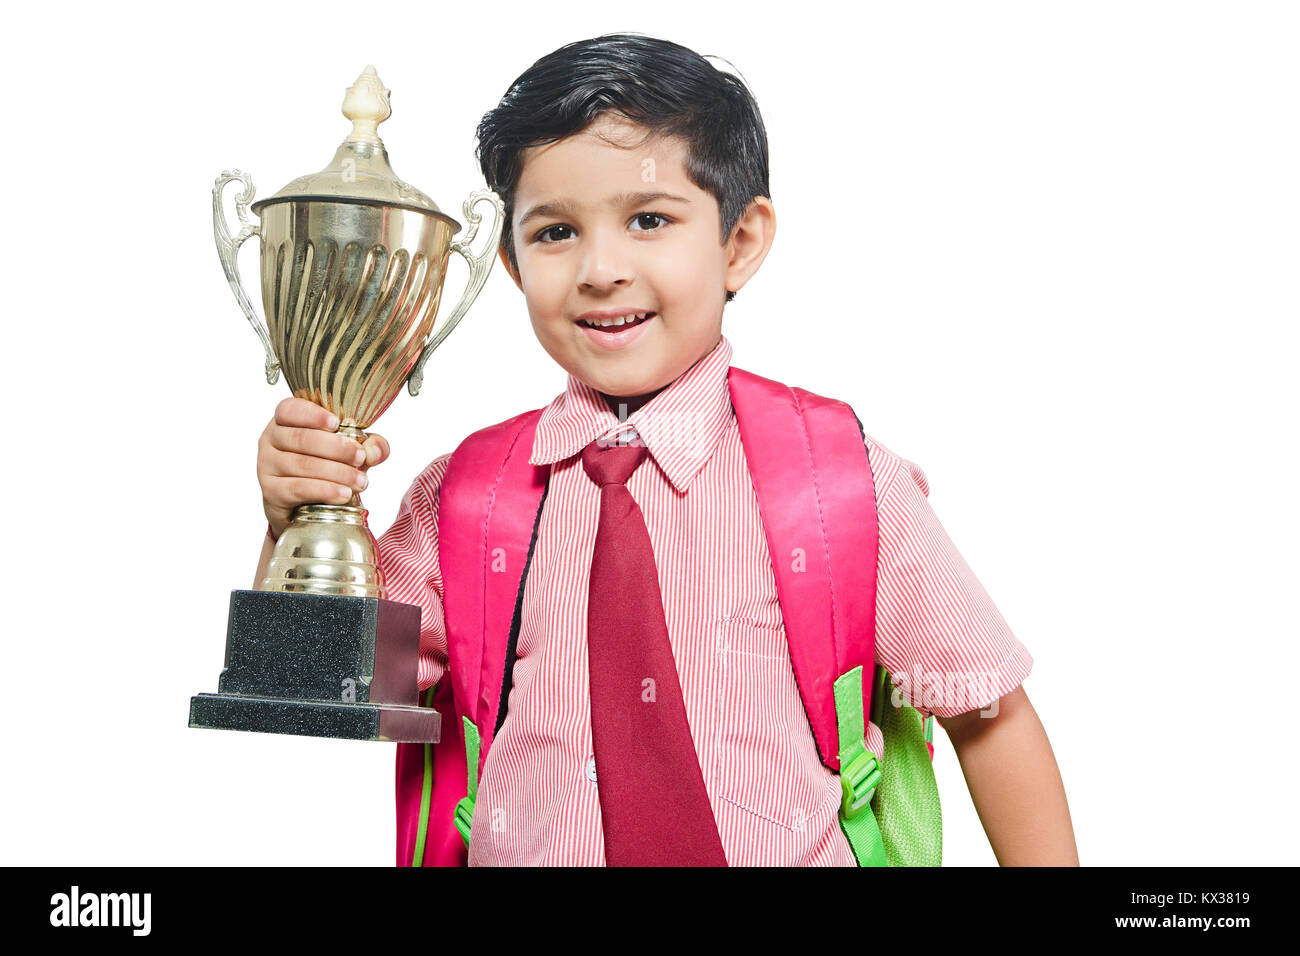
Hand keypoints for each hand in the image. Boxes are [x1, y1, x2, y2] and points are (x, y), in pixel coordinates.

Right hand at [257, 397, 390, 539]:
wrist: (301, 505)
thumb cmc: (324, 467)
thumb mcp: (348, 451)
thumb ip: (368, 446)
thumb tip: (376, 450)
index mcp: (286, 420)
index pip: (291, 409)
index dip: (313, 415)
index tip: (337, 423)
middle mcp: (270, 439)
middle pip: (301, 438)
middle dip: (336, 448)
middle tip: (360, 457)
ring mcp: (267, 465)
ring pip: (302, 465)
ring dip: (337, 473)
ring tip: (360, 482)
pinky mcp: (270, 491)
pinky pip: (298, 488)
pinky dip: (324, 490)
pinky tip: (343, 494)